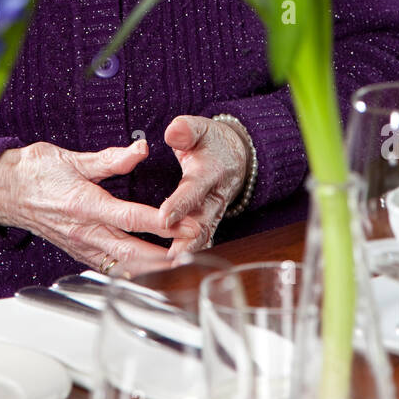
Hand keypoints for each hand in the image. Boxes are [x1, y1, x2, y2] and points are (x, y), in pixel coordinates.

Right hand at [0, 137, 191, 275]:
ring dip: (154, 268)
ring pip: (124, 266)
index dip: (161, 222)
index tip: (184, 223)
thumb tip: (140, 149)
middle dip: (166, 255)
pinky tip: (153, 272)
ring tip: (182, 264)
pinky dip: (134, 272)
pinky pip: (111, 268)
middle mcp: (85, 231)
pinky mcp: (80, 252)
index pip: (130, 217)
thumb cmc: (36, 172)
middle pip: (133, 252)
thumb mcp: (73, 158)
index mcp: (85, 204)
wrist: (5, 190)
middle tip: (194, 250)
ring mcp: (82, 246)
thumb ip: (111, 158)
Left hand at [158, 115, 250, 260]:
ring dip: (187, 253)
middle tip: (169, 256)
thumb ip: (186, 130)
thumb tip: (173, 132)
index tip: (165, 217)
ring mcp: (214, 212)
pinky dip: (188, 257)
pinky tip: (170, 270)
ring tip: (167, 269)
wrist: (234, 156)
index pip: (194, 189)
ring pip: (202, 236)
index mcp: (210, 171)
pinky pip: (200, 242)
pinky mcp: (209, 223)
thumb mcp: (199, 128)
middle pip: (201, 221)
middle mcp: (214, 196)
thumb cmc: (209, 142)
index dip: (181, 204)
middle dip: (186, 240)